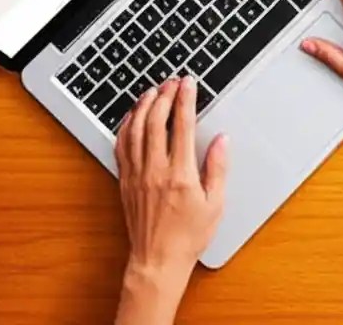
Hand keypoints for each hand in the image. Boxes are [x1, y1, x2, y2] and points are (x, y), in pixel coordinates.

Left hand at [114, 77, 227, 323]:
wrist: (157, 260)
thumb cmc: (189, 236)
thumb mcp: (215, 203)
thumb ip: (217, 168)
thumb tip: (221, 140)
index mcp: (180, 174)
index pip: (181, 126)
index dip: (185, 100)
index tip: (188, 83)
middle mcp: (155, 171)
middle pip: (155, 122)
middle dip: (164, 96)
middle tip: (172, 82)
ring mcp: (136, 175)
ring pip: (135, 130)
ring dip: (143, 106)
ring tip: (152, 91)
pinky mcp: (125, 182)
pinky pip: (121, 147)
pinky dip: (125, 127)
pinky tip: (132, 117)